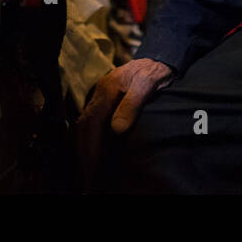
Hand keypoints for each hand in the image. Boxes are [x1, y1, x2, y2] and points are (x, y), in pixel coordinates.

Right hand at [77, 57, 173, 185]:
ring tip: (89, 175)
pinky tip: (95, 157)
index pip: (90, 124)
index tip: (91, 169)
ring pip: (84, 128)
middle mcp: (98, 96)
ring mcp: (100, 99)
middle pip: (83, 128)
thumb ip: (132, 105)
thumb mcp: (147, 84)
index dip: (89, 148)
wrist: (159, 60)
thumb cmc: (154, 73)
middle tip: (87, 180)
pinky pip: (92, 126)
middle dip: (83, 154)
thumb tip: (117, 130)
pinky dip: (91, 143)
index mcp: (105, 91)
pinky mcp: (105, 104)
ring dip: (85, 150)